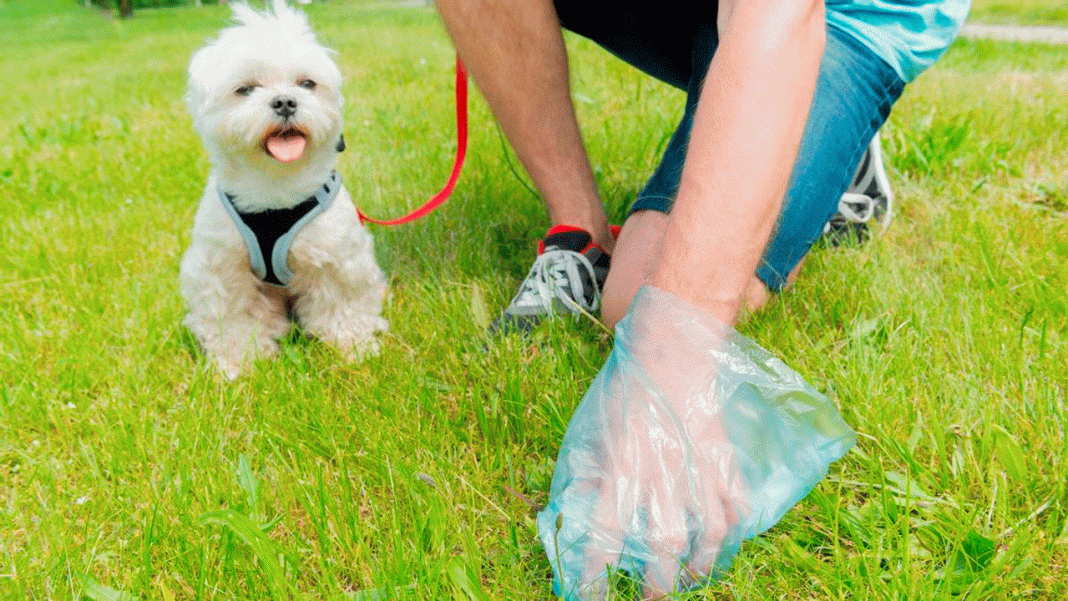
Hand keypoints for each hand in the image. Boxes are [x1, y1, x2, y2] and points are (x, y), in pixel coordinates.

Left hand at [538, 286, 854, 598]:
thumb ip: (585, 475)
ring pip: (708, 532)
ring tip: (690, 578)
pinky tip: (723, 543)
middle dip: (658, 583)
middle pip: (664, 543)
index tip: (590, 594)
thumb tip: (570, 517)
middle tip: (650, 598)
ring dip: (700, 564)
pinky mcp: (723, 458)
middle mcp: (660, 473)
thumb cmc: (623, 393)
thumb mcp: (591, 432)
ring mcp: (698, 467)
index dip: (596, 572)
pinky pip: (736, 504)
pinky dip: (734, 531)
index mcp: (620, 467)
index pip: (605, 533)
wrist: (669, 353)